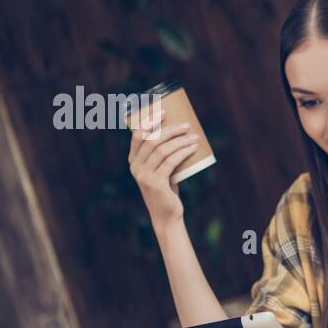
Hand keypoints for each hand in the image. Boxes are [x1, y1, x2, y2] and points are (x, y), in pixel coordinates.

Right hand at [127, 108, 198, 229]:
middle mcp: (135, 167)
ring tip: (194, 136)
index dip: (150, 121)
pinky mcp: (155, 183)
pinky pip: (170, 162)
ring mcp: (143, 175)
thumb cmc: (167, 189)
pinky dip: (183, 152)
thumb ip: (163, 156)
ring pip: (162, 150)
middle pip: (152, 140)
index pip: (138, 136)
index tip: (164, 112)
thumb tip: (179, 133)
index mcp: (133, 161)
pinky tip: (193, 148)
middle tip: (186, 125)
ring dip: (180, 141)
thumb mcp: (161, 170)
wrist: (167, 215)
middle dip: (170, 130)